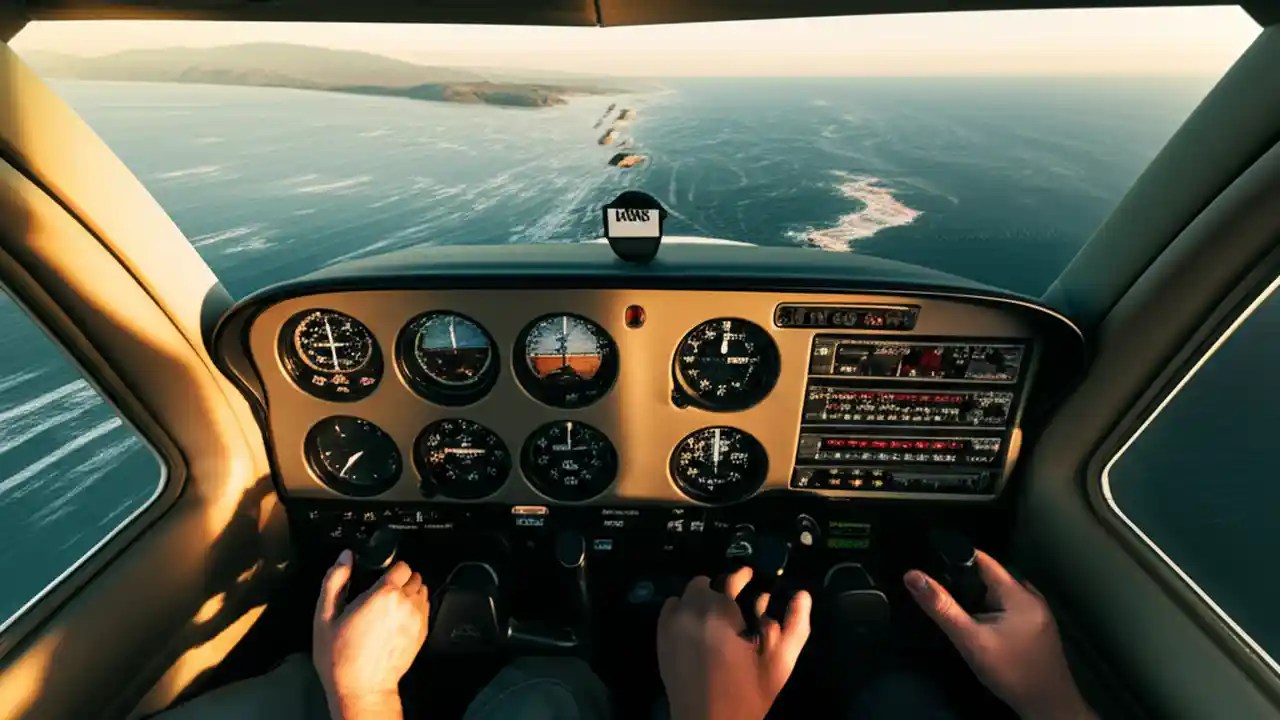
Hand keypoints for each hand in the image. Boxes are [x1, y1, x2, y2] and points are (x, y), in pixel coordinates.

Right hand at [312, 550, 429, 719]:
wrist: (362, 689)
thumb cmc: (341, 656)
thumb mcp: (325, 615)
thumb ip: (335, 580)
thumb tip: (345, 557)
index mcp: (384, 594)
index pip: (402, 565)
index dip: (391, 567)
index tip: (380, 574)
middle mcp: (406, 603)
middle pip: (415, 577)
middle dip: (401, 579)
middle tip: (383, 591)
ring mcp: (417, 619)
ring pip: (423, 592)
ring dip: (410, 592)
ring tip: (391, 605)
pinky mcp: (422, 634)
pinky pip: (426, 610)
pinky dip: (416, 609)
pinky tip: (398, 619)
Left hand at [657, 567, 811, 719]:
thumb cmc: (747, 695)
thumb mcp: (778, 665)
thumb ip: (794, 627)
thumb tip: (803, 595)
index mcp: (719, 615)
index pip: (730, 579)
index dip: (743, 576)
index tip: (751, 577)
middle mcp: (690, 613)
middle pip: (705, 585)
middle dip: (722, 592)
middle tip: (738, 610)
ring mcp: (670, 626)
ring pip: (686, 596)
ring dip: (702, 601)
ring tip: (717, 620)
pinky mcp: (661, 639)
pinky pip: (670, 609)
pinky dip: (683, 611)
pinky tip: (697, 628)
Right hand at [904, 551, 1095, 719]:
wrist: (1048, 707)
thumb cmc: (1011, 671)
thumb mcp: (971, 641)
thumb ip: (942, 608)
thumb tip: (913, 575)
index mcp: (1019, 594)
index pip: (984, 561)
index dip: (957, 556)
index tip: (931, 558)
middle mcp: (1032, 598)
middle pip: (991, 578)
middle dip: (964, 581)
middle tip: (937, 588)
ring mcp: (1038, 615)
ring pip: (1000, 595)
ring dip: (977, 598)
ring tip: (951, 605)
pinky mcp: (1037, 630)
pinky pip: (1009, 609)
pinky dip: (990, 611)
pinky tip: (976, 625)